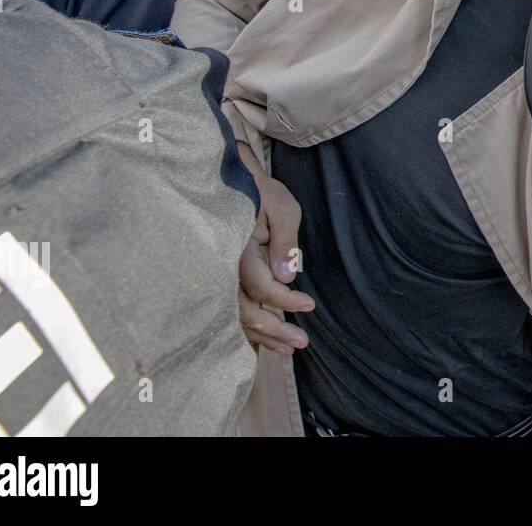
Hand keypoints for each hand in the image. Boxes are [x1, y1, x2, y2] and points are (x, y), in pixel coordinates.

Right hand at [235, 142, 314, 355]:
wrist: (236, 182)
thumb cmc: (263, 193)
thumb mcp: (282, 208)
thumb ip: (285, 241)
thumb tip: (288, 276)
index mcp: (237, 248)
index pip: (260, 285)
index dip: (284, 300)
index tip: (309, 306)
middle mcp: (224, 267)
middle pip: (245, 309)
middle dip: (274, 331)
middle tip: (301, 343)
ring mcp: (222, 275)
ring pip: (237, 315)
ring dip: (264, 336)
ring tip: (291, 349)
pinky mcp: (225, 279)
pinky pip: (233, 309)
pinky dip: (251, 328)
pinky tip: (269, 342)